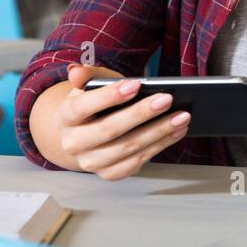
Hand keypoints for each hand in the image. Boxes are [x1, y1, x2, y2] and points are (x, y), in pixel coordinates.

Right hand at [53, 63, 189, 180]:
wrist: (85, 135)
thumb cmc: (94, 105)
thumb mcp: (90, 86)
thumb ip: (88, 76)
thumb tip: (76, 72)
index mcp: (65, 117)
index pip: (82, 107)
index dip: (109, 96)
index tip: (137, 84)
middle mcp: (73, 143)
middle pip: (109, 129)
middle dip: (141, 113)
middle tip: (168, 99)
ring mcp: (91, 162)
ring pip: (128, 148)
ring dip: (159, 131)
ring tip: (182, 116)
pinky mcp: (109, 174)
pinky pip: (137, 161)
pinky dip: (160, 146)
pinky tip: (177, 131)